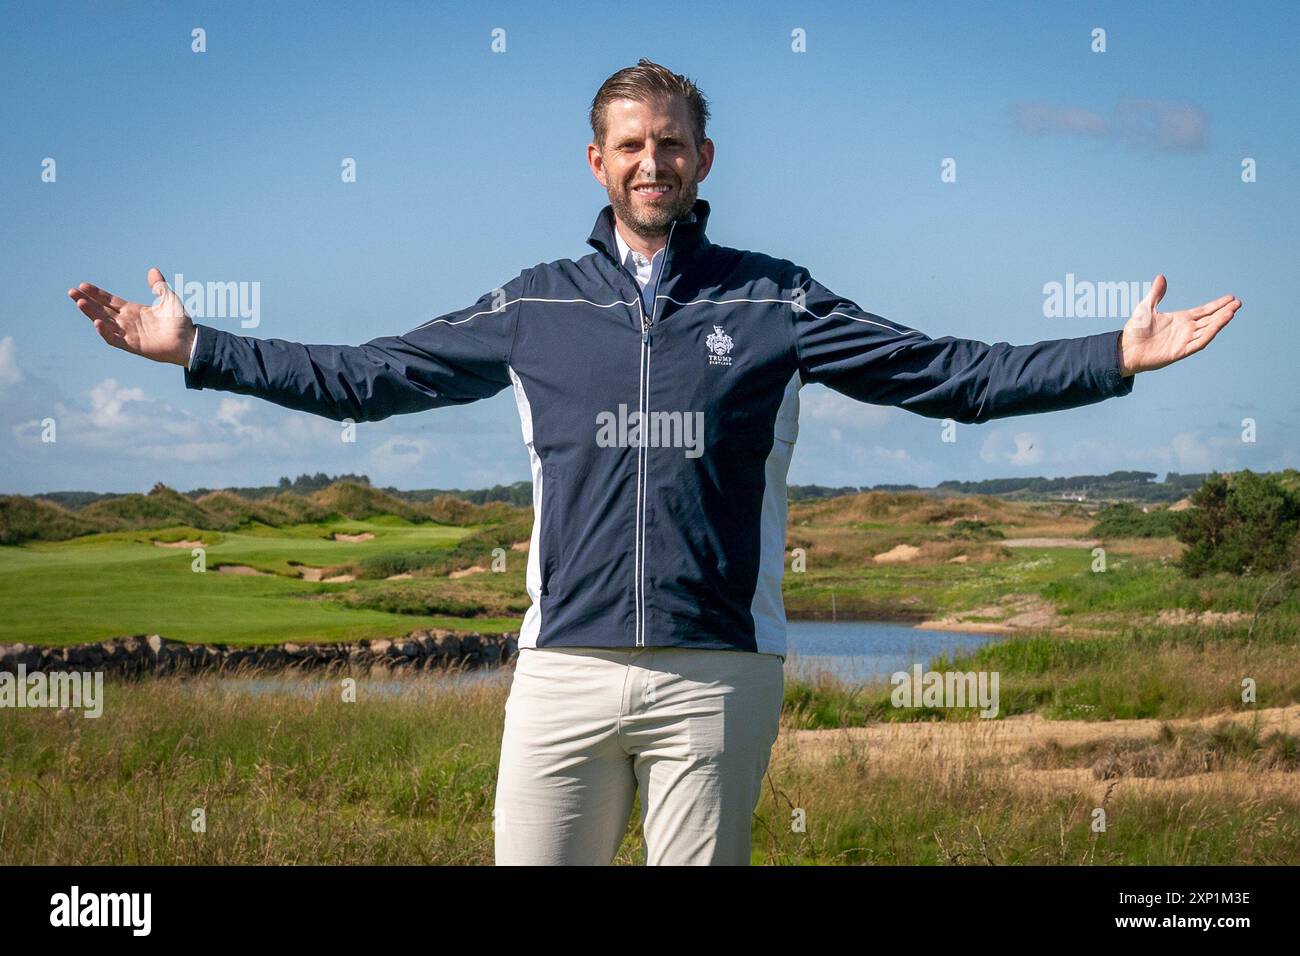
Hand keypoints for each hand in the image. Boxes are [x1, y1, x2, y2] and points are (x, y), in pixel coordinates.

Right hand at [67, 267, 194, 366]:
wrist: (190, 340)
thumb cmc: (180, 321)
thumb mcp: (168, 299)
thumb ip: (158, 286)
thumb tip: (152, 270)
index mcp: (133, 311)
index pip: (109, 301)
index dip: (96, 294)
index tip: (83, 285)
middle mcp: (127, 322)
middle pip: (102, 310)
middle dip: (87, 302)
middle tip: (71, 292)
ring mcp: (129, 334)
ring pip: (104, 323)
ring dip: (91, 314)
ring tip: (79, 303)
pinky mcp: (133, 345)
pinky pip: (115, 339)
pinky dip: (106, 332)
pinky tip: (97, 322)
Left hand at [1119, 274, 1240, 375]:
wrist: (1126, 349)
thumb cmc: (1135, 330)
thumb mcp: (1146, 307)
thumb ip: (1156, 294)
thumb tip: (1161, 277)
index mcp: (1181, 319)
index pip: (1204, 311)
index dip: (1217, 305)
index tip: (1231, 298)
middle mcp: (1186, 330)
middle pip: (1210, 319)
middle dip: (1224, 311)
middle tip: (1238, 302)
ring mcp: (1184, 340)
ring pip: (1208, 330)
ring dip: (1220, 321)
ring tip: (1232, 311)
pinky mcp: (1181, 351)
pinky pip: (1199, 342)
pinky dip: (1209, 334)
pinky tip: (1218, 325)